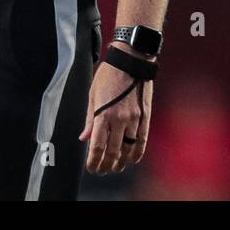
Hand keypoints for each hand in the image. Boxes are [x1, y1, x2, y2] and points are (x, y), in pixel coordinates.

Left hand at [80, 45, 152, 172]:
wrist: (131, 59)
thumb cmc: (108, 74)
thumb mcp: (93, 94)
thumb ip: (90, 119)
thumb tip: (84, 138)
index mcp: (103, 114)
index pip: (97, 146)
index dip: (94, 161)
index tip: (92, 168)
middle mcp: (119, 119)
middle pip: (113, 151)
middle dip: (106, 164)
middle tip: (102, 170)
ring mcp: (134, 118)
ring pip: (129, 149)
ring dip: (122, 162)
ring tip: (116, 167)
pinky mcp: (145, 116)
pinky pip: (142, 139)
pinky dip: (138, 152)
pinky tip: (133, 160)